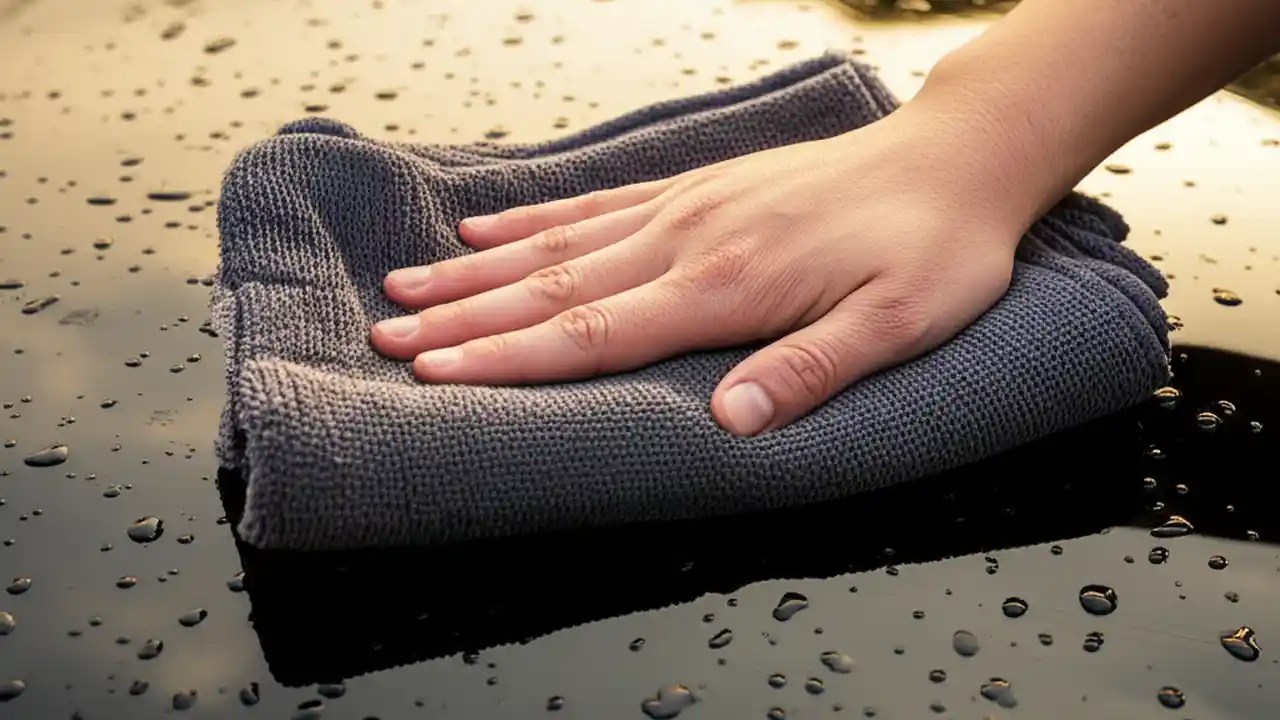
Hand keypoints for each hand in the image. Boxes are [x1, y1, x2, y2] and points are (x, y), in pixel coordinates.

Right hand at [370, 104, 1020, 435]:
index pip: (593, 332)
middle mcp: (688, 240)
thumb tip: (729, 426)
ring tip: (406, 287)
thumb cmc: (934, 249)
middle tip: (384, 337)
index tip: (435, 375)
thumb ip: (810, 371)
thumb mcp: (899, 322)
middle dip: (463, 318)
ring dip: (477, 272)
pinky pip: (597, 205)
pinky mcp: (694, 189)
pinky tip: (487, 229)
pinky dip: (534, 219)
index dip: (508, 359)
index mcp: (727, 285)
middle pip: (552, 288)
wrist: (952, 159)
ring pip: (559, 244)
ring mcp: (685, 208)